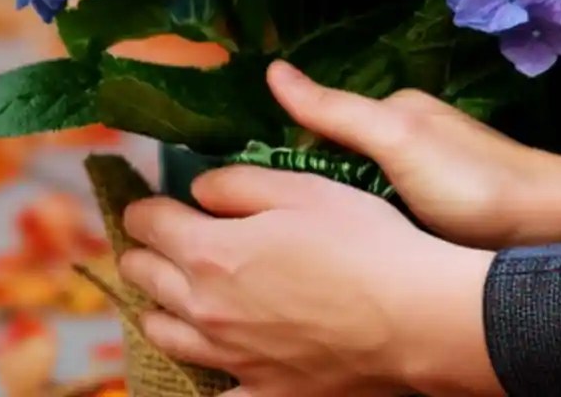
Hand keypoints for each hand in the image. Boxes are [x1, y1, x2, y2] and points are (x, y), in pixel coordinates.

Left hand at [119, 167, 501, 396]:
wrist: (416, 319)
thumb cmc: (364, 243)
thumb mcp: (301, 188)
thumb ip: (235, 184)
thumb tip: (198, 191)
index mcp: (210, 251)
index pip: (148, 222)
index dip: (146, 207)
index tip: (152, 205)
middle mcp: (206, 307)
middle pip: (145, 276)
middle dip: (143, 253)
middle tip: (154, 243)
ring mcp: (232, 356)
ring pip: (163, 333)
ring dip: (159, 307)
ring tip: (168, 296)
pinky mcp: (264, 392)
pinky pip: (214, 394)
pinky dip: (204, 376)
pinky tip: (210, 363)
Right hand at [267, 61, 560, 247]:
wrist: (557, 231)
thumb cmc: (473, 185)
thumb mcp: (395, 140)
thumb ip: (335, 111)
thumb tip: (272, 70)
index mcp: (394, 110)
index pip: (319, 128)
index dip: (292, 162)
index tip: (267, 201)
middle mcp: (408, 138)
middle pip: (339, 164)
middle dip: (317, 193)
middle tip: (291, 233)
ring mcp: (426, 178)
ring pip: (362, 195)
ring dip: (346, 216)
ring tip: (320, 249)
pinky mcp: (442, 215)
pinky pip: (387, 218)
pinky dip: (374, 234)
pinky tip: (365, 257)